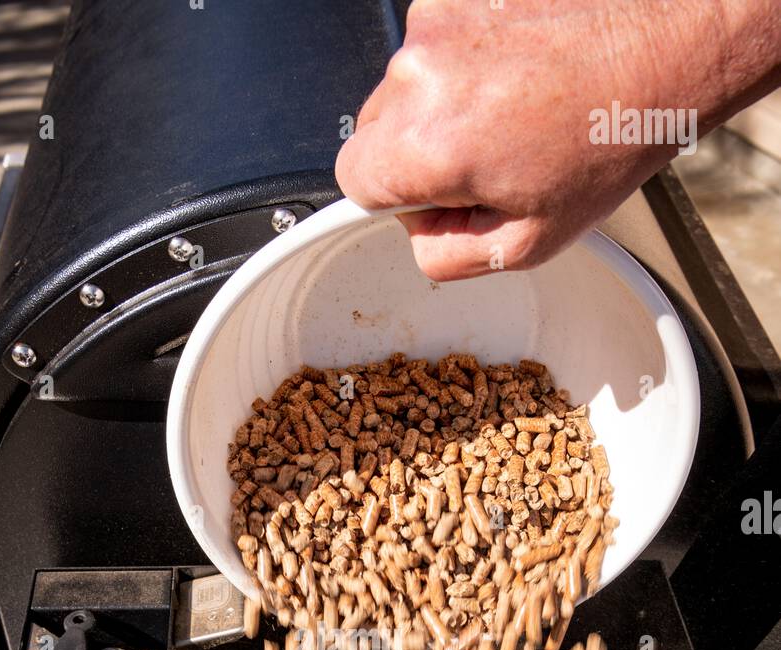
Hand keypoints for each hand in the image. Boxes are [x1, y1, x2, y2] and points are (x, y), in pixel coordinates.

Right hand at [335, 0, 780, 279]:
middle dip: (423, 148)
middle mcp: (419, 71)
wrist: (667, 41)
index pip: (353, 180)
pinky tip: (526, 67)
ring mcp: (438, 17)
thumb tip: (421, 238)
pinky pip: (442, 37)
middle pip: (377, 126)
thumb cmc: (611, 135)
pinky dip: (474, 54)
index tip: (440, 195)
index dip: (397, 198)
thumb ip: (448, 256)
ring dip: (451, 98)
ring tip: (522, 105)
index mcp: (427, 144)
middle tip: (494, 154)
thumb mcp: (530, 242)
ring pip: (412, 80)